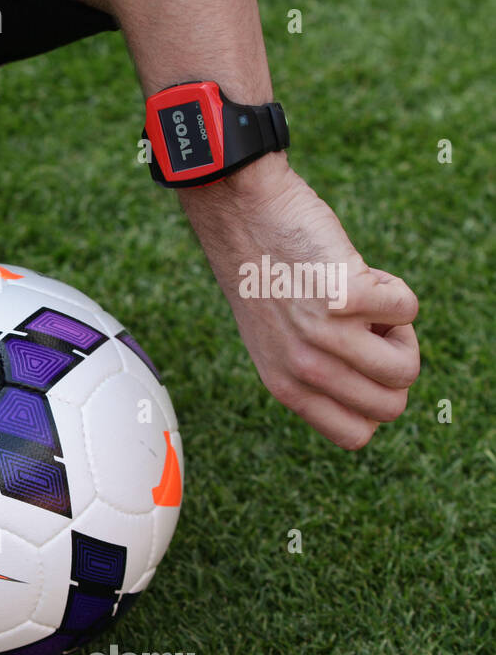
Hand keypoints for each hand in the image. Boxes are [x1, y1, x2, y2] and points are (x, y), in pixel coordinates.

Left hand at [181, 155, 419, 449]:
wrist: (245, 218)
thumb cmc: (268, 277)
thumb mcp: (277, 342)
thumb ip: (317, 373)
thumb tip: (381, 390)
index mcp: (286, 388)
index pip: (355, 436)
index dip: (372, 401)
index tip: (358, 364)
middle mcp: (302, 370)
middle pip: (392, 407)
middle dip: (395, 365)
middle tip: (366, 328)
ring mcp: (324, 336)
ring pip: (407, 368)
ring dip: (399, 330)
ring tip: (363, 302)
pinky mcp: (344, 297)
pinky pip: (408, 310)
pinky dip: (393, 287)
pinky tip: (354, 272)